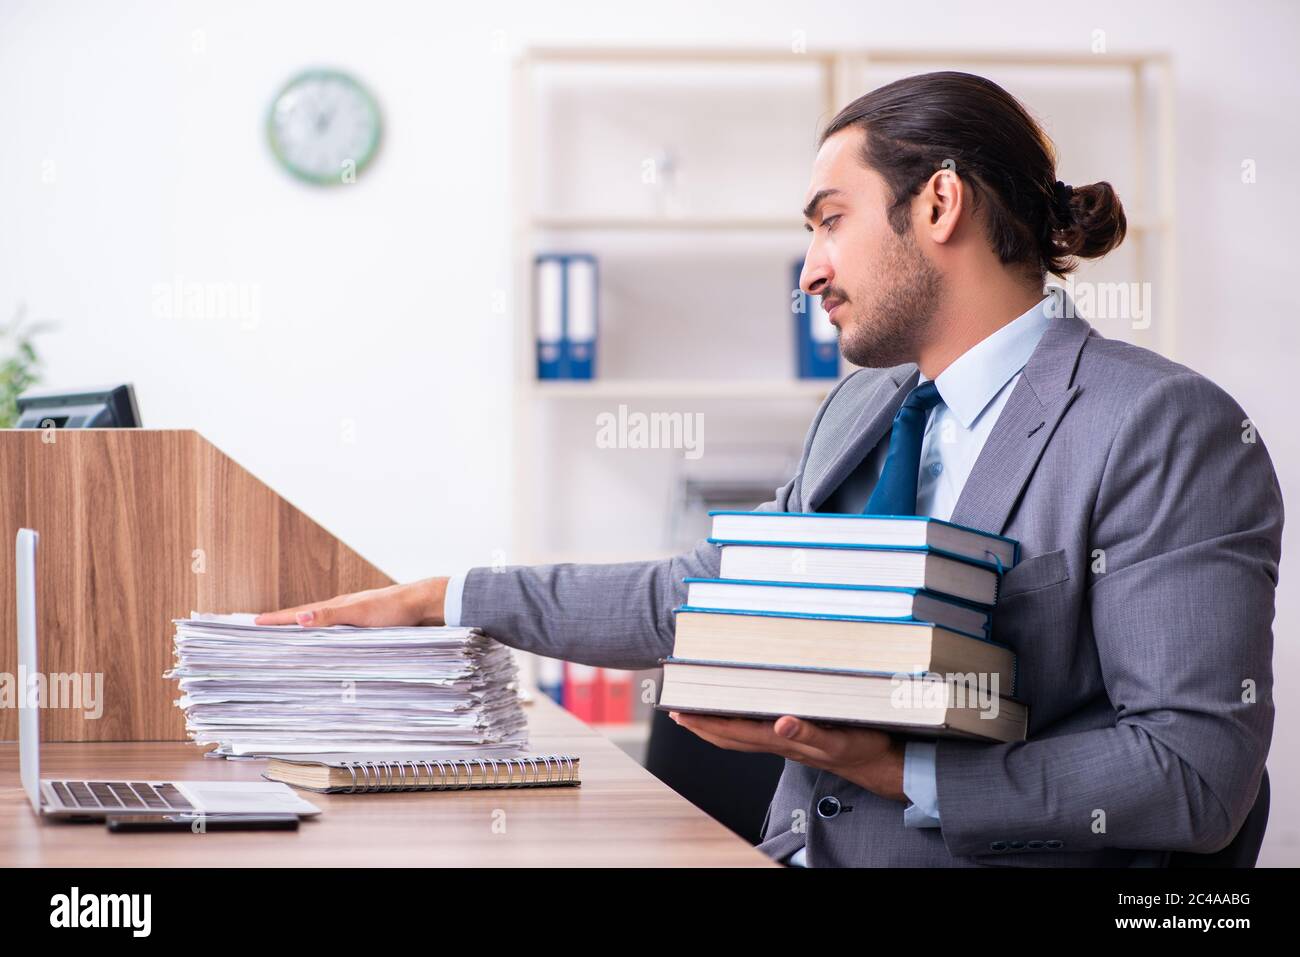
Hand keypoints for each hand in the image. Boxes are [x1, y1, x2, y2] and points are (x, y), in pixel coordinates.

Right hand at [254, 577, 449, 627]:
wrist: (422, 603)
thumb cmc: (393, 607)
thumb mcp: (360, 613)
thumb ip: (330, 616)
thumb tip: (299, 618)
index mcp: (335, 606)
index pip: (298, 613)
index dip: (276, 620)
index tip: (252, 624)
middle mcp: (341, 610)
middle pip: (305, 618)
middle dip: (282, 625)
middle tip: (260, 632)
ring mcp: (352, 617)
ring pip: (320, 626)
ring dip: (302, 632)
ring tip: (284, 641)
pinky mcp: (365, 626)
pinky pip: (335, 633)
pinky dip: (322, 638)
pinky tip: (323, 646)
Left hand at [669, 711, 907, 802]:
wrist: (878, 762)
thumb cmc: (859, 747)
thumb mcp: (837, 739)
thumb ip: (808, 731)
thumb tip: (781, 721)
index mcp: (781, 739)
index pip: (733, 730)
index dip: (706, 721)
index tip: (682, 710)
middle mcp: (776, 741)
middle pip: (728, 736)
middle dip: (701, 724)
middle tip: (675, 710)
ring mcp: (783, 741)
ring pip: (738, 736)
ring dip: (714, 726)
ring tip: (693, 713)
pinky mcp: (792, 737)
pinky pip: (753, 732)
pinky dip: (735, 723)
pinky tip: (733, 714)